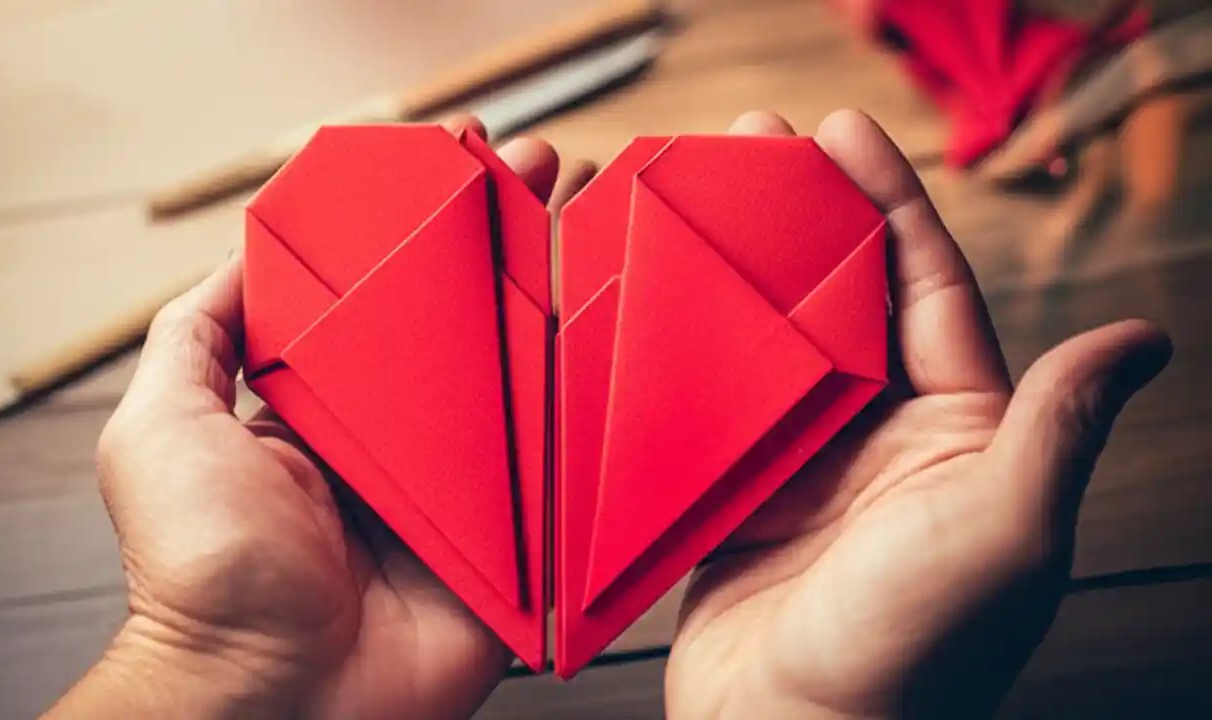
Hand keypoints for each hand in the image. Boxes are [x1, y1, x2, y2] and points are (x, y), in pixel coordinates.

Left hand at [48, 119, 578, 719]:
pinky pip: (558, 473)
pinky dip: (594, 417)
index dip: (426, 229)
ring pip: (524, 386)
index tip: (463, 165)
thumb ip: (198, 337)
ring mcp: (462, 488)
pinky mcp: (511, 541)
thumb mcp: (163, 428)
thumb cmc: (200, 568)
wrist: (268, 697)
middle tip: (550, 174)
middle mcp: (401, 439)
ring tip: (603, 228)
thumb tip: (246, 252)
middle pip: (468, 327)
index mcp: (329, 406)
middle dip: (512, 246)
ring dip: (565, 308)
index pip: (388, 297)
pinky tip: (628, 345)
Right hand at [665, 110, 1171, 718]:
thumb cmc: (911, 656)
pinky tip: (660, 301)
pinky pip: (717, 400)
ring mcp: (806, 462)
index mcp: (959, 429)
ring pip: (775, 338)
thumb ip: (1058, 427)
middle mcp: (885, 437)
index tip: (841, 132)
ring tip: (697, 201)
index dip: (888, 200)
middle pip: (842, 295)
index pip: (925, 286)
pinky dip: (692, 347)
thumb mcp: (1003, 530)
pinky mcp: (738, 493)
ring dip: (741, 268)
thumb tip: (1142, 340)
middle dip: (802, 213)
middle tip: (752, 143)